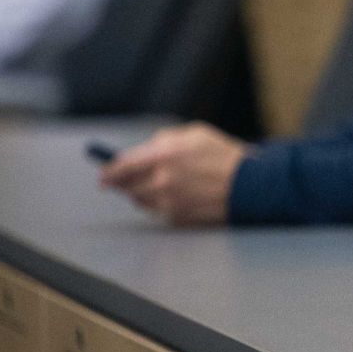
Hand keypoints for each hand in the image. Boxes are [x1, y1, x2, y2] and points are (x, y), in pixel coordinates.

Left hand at [99, 123, 246, 225]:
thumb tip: (144, 148)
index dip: (109, 170)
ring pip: (139, 200)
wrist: (249, 186)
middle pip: (126, 186)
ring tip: (159, 185)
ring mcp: (168, 201)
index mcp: (164, 155)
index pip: (123, 166)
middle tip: (118, 182)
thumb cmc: (224, 156)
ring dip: (140, 193)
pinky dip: (159, 203)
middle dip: (122, 183)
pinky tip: (176, 195)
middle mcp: (161, 180)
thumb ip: (165, 139)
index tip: (103, 174)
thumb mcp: (196, 134)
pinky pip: (157, 210)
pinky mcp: (176, 217)